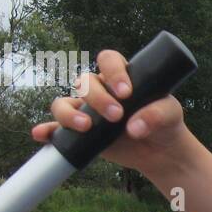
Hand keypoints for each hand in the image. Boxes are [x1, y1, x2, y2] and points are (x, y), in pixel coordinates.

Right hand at [29, 49, 189, 172]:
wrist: (160, 151)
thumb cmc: (165, 124)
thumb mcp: (170, 115)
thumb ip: (157, 115)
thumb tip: (133, 127)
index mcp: (122, 75)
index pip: (109, 60)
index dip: (113, 72)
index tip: (126, 93)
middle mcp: (100, 89)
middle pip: (85, 82)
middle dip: (98, 98)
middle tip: (117, 116)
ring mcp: (86, 110)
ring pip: (64, 103)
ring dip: (69, 113)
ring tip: (85, 127)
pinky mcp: (79, 132)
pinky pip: (57, 129)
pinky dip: (47, 131)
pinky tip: (41, 135)